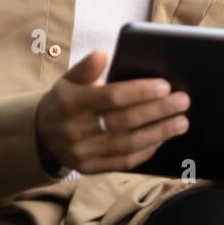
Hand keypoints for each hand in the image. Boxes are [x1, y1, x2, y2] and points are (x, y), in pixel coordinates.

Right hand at [34, 50, 188, 173]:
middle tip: (182, 101)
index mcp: (70, 102)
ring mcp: (82, 152)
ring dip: (159, 133)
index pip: (111, 97)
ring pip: (128, 143)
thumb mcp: (67, 80)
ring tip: (181, 122)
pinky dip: (146, 150)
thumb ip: (86, 68)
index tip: (165, 86)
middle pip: (125, 121)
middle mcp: (74, 130)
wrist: (41, 135)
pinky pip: (123, 161)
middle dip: (158, 111)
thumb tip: (103, 55)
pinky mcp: (89, 168)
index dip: (140, 92)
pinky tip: (162, 138)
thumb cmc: (64, 101)